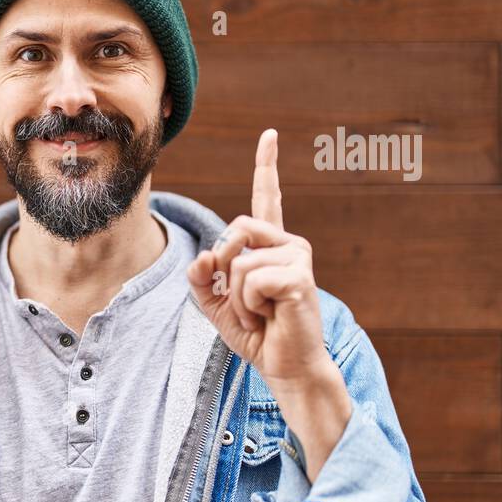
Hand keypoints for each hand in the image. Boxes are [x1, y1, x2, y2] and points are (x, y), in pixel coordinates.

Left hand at [186, 129, 351, 478]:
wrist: (285, 366)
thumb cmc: (257, 334)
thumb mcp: (215, 305)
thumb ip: (201, 278)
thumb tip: (204, 257)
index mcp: (270, 246)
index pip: (267, 198)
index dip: (267, 166)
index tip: (270, 135)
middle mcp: (289, 244)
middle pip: (236, 228)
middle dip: (224, 266)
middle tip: (243, 300)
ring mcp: (298, 258)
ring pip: (239, 261)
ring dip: (237, 297)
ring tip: (260, 313)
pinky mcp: (300, 277)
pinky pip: (250, 279)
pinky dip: (248, 304)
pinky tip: (269, 316)